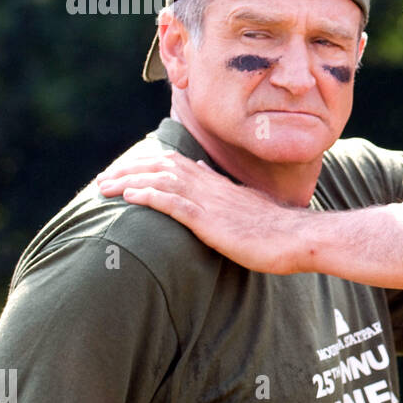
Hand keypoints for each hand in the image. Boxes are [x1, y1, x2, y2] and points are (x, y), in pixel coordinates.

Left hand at [96, 150, 310, 273]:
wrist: (299, 238)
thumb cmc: (278, 229)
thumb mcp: (249, 204)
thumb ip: (224, 189)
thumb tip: (201, 167)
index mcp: (220, 184)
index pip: (177, 163)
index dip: (148, 164)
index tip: (125, 172)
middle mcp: (212, 187)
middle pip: (162, 167)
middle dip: (129, 170)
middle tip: (103, 180)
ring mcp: (211, 202)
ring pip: (163, 181)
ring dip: (130, 181)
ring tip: (105, 187)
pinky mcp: (211, 221)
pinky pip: (174, 203)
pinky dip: (149, 196)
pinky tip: (130, 197)